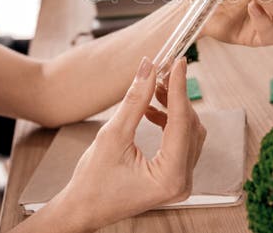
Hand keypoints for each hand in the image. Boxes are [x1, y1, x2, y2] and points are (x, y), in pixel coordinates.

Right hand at [57, 57, 205, 229]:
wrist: (83, 209)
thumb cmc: (92, 181)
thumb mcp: (112, 135)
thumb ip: (135, 100)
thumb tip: (149, 68)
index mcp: (170, 176)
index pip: (182, 122)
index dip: (180, 88)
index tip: (179, 62)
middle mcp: (182, 181)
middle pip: (190, 126)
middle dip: (177, 96)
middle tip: (163, 71)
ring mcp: (181, 181)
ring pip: (188, 132)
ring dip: (173, 108)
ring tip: (154, 89)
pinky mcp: (174, 176)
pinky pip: (181, 142)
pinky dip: (169, 122)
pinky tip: (150, 110)